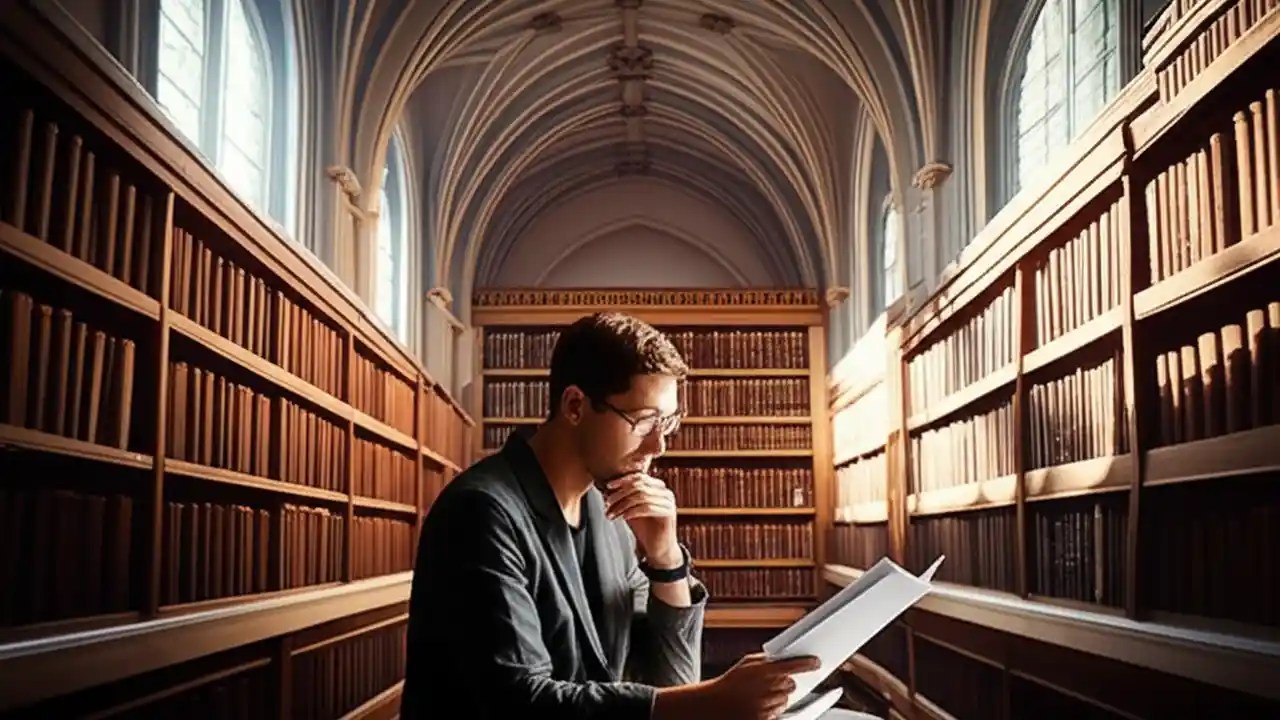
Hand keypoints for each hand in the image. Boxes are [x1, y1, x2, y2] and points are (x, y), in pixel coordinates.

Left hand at [604, 473, 678, 565]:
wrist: (658, 549)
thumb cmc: (645, 529)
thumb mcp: (631, 510)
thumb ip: (623, 499)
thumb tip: (606, 490)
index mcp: (658, 487)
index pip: (639, 477)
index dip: (622, 480)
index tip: (607, 486)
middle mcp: (665, 492)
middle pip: (639, 485)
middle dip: (620, 493)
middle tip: (607, 503)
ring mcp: (668, 502)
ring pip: (641, 496)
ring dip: (622, 505)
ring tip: (611, 513)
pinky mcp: (669, 514)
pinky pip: (647, 508)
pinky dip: (632, 511)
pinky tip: (623, 517)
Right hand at [702, 653, 820, 718]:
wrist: (714, 704)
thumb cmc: (730, 682)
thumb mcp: (746, 663)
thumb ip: (766, 660)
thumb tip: (786, 658)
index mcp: (761, 670)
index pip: (792, 665)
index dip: (807, 663)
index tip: (816, 662)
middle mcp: (765, 688)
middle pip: (791, 685)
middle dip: (787, 684)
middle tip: (777, 683)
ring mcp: (764, 705)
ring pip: (785, 701)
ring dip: (780, 698)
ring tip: (763, 696)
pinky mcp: (763, 719)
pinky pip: (778, 713)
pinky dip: (773, 710)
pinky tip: (761, 706)